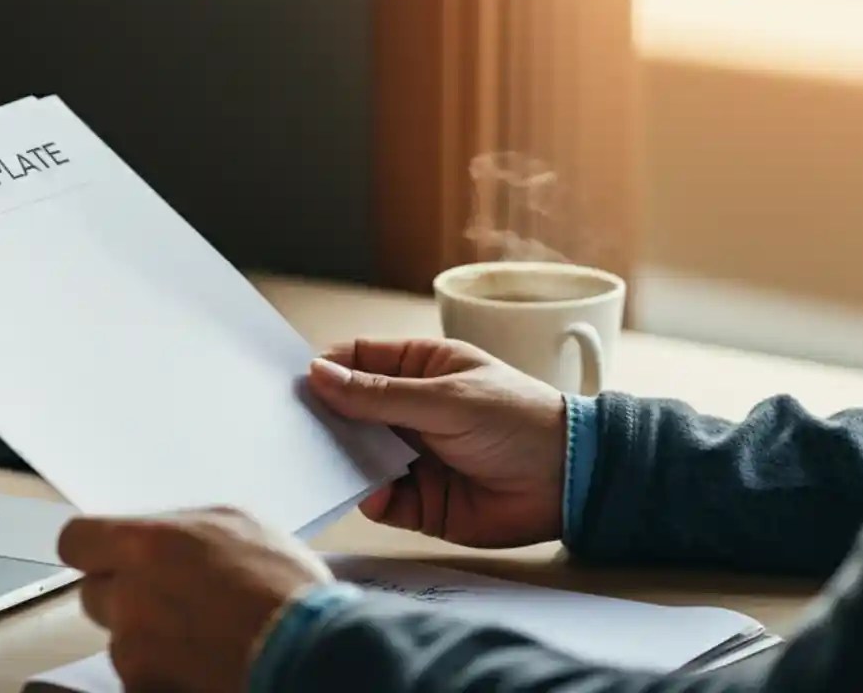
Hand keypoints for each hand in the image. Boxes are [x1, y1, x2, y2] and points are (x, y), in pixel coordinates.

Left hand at [58, 507, 332, 692]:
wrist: (310, 652)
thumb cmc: (284, 586)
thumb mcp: (237, 523)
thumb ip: (180, 527)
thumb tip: (156, 534)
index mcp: (146, 543)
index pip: (75, 540)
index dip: (92, 549)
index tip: (109, 555)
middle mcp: (129, 595)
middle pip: (94, 594)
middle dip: (124, 596)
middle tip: (169, 599)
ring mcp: (133, 650)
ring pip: (120, 641)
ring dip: (146, 639)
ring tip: (201, 636)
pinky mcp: (143, 688)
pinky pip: (137, 677)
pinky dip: (160, 674)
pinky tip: (200, 664)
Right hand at [307, 338, 567, 547]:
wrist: (568, 482)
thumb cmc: (518, 421)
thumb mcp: (445, 399)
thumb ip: (378, 395)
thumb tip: (318, 375)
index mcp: (420, 369)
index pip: (358, 361)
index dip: (326, 370)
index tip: (294, 384)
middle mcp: (410, 411)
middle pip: (350, 411)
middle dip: (324, 419)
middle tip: (293, 427)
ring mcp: (412, 456)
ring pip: (357, 456)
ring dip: (342, 460)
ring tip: (323, 461)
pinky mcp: (419, 501)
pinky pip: (378, 498)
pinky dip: (368, 496)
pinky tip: (369, 492)